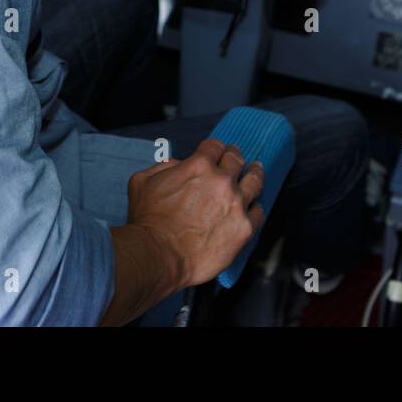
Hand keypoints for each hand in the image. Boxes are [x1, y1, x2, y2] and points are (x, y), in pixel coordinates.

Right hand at [125, 139, 265, 287]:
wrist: (160, 255)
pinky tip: (254, 208)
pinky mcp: (244, 228)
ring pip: (254, 182)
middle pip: (236, 160)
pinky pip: (258, 213)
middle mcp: (222, 181)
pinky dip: (255, 209)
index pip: (215, 146)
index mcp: (199, 165)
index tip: (218, 150)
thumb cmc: (148, 221)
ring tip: (256, 171)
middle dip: (235, 156)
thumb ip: (163, 167)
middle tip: (237, 156)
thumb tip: (178, 165)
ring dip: (255, 174)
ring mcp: (236, 204)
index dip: (216, 147)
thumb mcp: (143, 181)